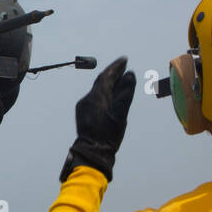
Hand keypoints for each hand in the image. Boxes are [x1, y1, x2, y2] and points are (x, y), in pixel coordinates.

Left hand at [59, 56, 135, 182]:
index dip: (116, 67)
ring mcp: (83, 105)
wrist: (93, 151)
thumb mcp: (121, 114)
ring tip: (119, 77)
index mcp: (97, 97)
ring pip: (97, 89)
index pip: (106, 76)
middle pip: (101, 81)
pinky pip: (94, 97)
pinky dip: (103, 91)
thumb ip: (125, 93)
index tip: (124, 59)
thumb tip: (130, 75)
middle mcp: (87, 98)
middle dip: (112, 72)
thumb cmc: (109, 135)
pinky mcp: (82, 112)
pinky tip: (110, 94)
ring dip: (108, 82)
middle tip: (123, 65)